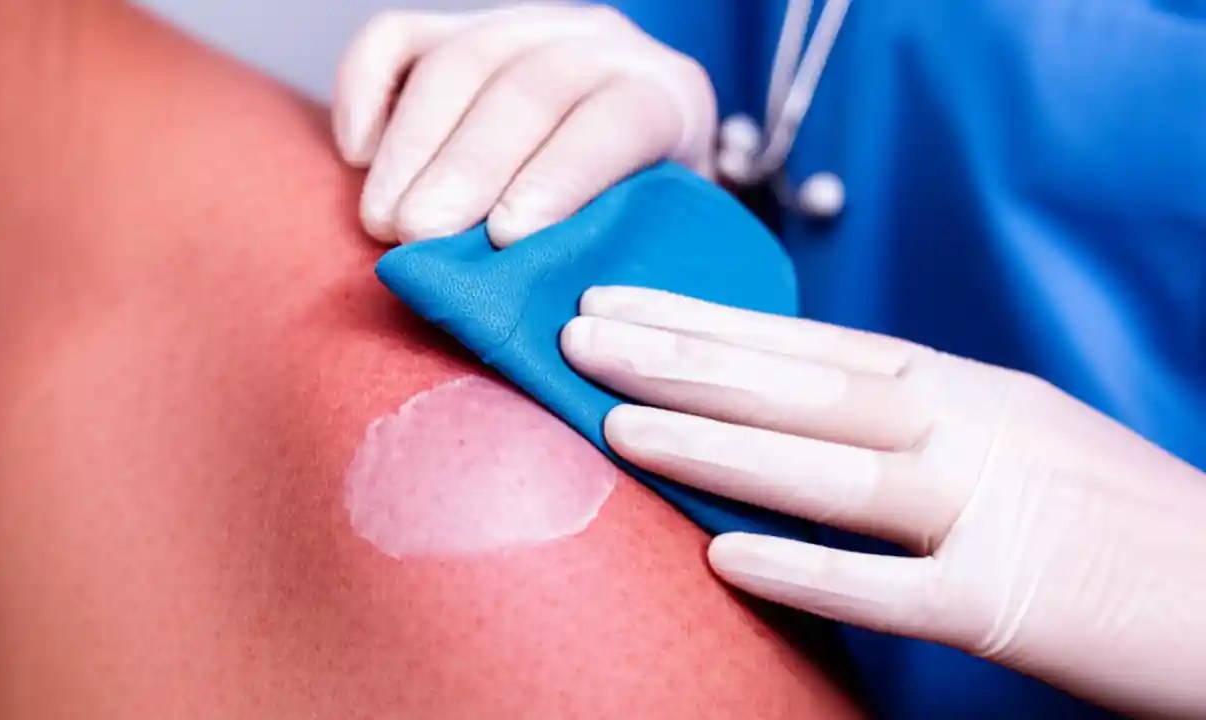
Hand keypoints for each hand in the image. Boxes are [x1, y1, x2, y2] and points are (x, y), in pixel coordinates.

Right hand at [332, 4, 715, 245]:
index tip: (507, 237)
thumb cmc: (639, 225)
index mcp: (663, 98)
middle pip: (527, 88)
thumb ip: (628, 260)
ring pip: (458, 63)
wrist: (623, 164)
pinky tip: (355, 155)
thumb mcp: (657, 241)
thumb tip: (579, 319)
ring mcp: (521, 30)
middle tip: (420, 237)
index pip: (618, 118)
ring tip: (382, 222)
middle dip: (466, 166)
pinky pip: (395, 38)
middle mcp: (596, 47)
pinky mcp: (453, 28)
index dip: (562, 175)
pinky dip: (364, 90)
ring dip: (410, 147)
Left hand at [560, 286, 1205, 717]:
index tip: (620, 302)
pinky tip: (722, 557)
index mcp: (965, 388)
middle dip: (685, 361)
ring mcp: (990, 512)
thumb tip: (787, 408)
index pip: (812, 343)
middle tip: (579, 339)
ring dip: (719, 446)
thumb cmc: (1109, 515)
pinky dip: (810, 570)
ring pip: (834, 470)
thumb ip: (906, 419)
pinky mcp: (1013, 603)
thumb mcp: (1008, 432)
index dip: (709, 321)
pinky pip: (897, 587)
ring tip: (616, 424)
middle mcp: (970, 431)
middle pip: (804, 388)